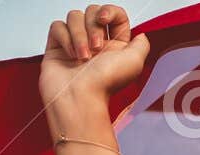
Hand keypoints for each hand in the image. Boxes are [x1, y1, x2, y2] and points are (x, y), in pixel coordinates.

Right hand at [39, 6, 148, 124]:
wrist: (80, 98)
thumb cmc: (104, 85)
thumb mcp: (135, 62)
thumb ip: (141, 44)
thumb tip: (141, 34)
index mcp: (115, 45)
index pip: (115, 15)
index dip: (110, 11)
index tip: (105, 20)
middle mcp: (95, 43)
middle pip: (92, 11)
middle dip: (93, 26)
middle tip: (95, 48)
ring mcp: (75, 44)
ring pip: (74, 17)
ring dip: (79, 35)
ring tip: (82, 57)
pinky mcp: (57, 47)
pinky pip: (58, 26)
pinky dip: (64, 38)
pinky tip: (70, 55)